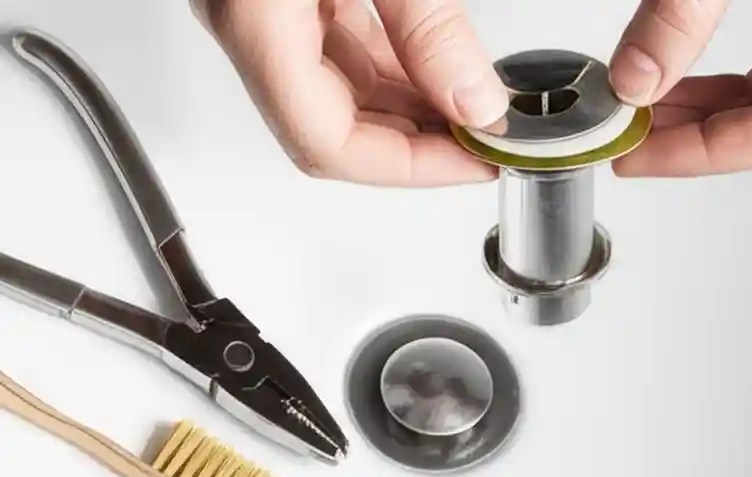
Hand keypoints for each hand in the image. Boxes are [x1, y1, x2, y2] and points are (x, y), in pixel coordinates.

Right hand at [192, 0, 508, 186]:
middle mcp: (245, 22)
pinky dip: (395, 68)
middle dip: (420, 146)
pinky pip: (336, 50)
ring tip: (477, 109)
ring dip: (412, 110)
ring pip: (337, 94)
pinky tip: (442, 69)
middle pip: (334, 128)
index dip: (413, 169)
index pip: (330, 144)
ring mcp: (258, 10)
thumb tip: (474, 100)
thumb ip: (429, 24)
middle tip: (490, 142)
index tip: (477, 162)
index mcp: (254, 18)